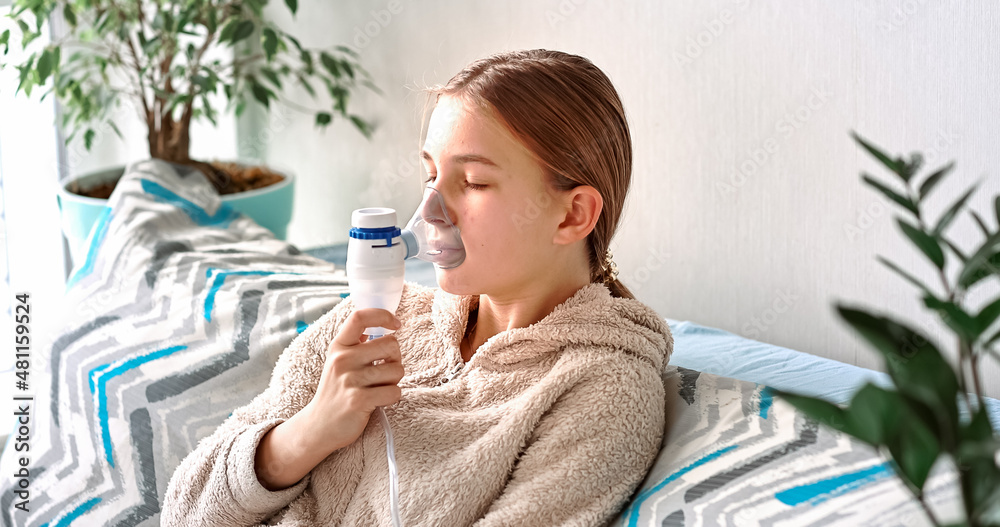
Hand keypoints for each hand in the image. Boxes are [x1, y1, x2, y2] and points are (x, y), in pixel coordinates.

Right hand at [301, 308, 404, 455]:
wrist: (318, 426)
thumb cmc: (335, 391)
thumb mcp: (338, 361)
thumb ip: (356, 344)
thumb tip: (381, 324)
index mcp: (339, 346)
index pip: (360, 317)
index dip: (383, 315)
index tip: (396, 324)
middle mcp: (342, 359)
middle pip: (391, 344)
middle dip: (396, 359)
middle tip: (384, 371)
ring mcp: (350, 380)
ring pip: (397, 370)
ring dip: (394, 381)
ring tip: (378, 388)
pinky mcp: (358, 400)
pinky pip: (395, 392)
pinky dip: (393, 397)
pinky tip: (378, 401)